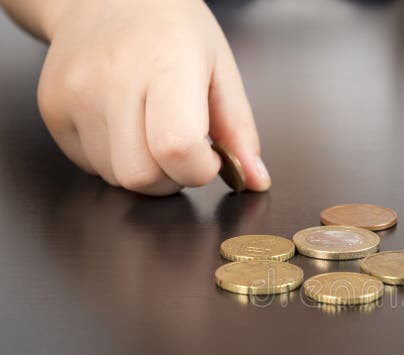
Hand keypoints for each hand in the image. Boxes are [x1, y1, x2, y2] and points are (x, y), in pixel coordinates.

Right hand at [37, 0, 269, 194]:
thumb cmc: (171, 28)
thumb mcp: (220, 68)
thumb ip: (240, 131)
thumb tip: (256, 181)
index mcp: (165, 66)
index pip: (177, 149)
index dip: (200, 169)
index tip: (208, 155)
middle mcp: (111, 81)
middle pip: (143, 176)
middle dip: (172, 177)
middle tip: (181, 146)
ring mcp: (74, 96)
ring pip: (117, 177)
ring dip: (144, 169)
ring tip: (150, 128)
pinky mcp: (51, 109)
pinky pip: (89, 165)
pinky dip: (114, 158)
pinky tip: (122, 123)